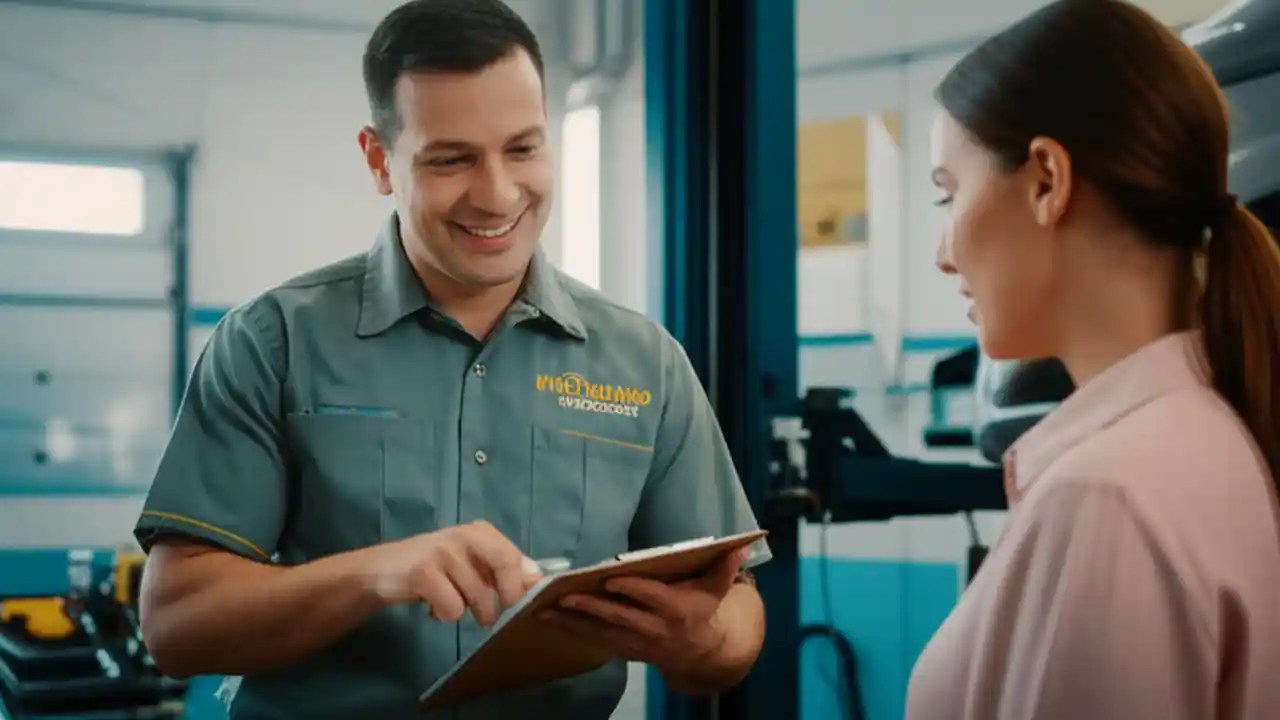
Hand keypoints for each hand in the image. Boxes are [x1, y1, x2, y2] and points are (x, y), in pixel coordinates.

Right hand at [367, 520, 542, 626]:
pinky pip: (452, 607)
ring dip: (471, 612)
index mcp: (481, 532)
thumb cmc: (435, 568)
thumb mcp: (470, 563)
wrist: (381, 569)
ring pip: (478, 594)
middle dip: (507, 597)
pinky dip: (447, 615)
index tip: (520, 607)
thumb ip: (502, 568)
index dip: (522, 585)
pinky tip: (434, 606)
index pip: (514, 556)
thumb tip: (536, 577)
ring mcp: (442, 551)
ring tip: (455, 605)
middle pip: (504, 563)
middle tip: (495, 618)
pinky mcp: (422, 572)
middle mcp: (464, 535)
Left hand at [540, 547, 748, 674]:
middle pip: (619, 618)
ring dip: (571, 623)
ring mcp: (636, 642)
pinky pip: (594, 642)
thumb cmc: (703, 610)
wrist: (701, 653)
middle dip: (590, 609)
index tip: (608, 580)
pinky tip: (549, 621)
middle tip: (564, 597)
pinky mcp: (624, 650)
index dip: (630, 590)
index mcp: (675, 609)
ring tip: (544, 611)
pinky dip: (571, 632)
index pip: (650, 598)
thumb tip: (742, 545)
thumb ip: (724, 567)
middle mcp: (653, 629)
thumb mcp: (716, 589)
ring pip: (600, 633)